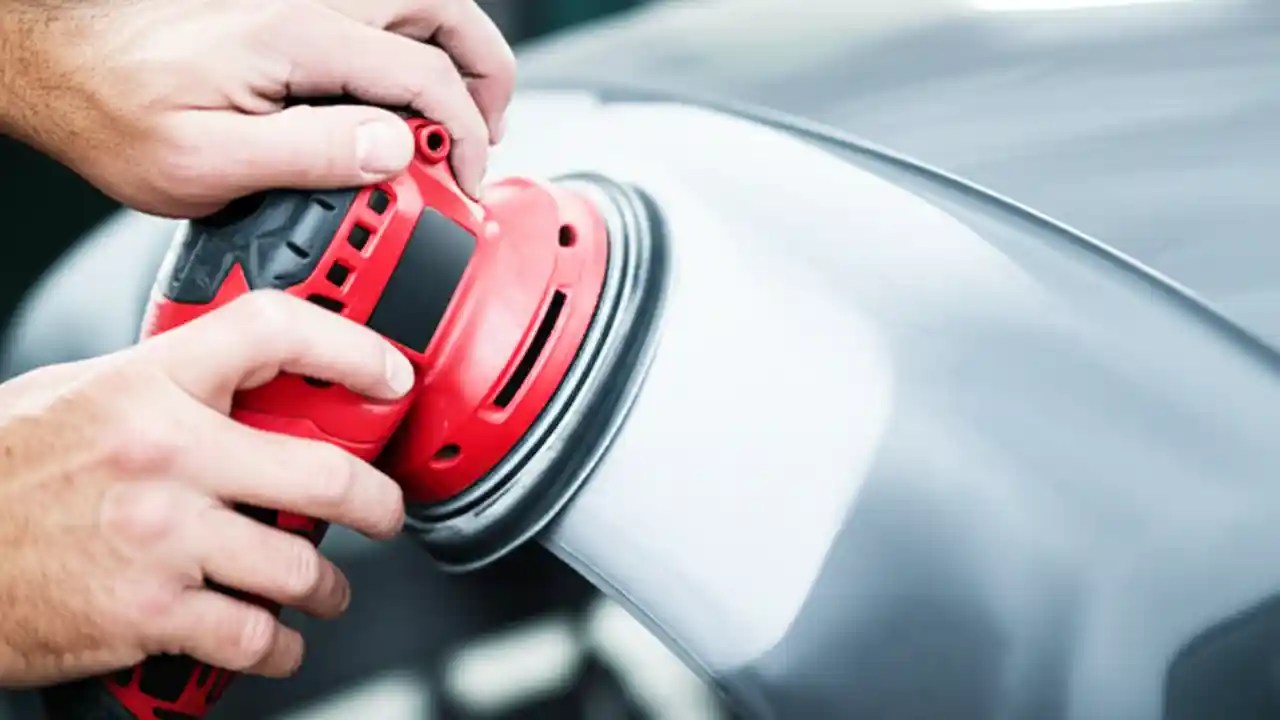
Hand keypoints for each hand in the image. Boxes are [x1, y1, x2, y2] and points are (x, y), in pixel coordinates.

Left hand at [0, 0, 515, 213]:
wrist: (65, 69)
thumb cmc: (119, 113)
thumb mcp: (206, 161)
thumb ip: (309, 153)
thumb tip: (392, 149)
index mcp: (298, 39)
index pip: (422, 75)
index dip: (462, 132)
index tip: (464, 178)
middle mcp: (308, 6)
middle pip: (441, 10)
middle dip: (484, 68)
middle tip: (487, 128)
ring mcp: (302, 3)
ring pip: (416, 5)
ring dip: (455, 50)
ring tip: (461, 110)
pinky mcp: (289, 14)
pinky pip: (378, 16)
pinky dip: (414, 47)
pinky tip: (405, 91)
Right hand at [0, 291, 413, 686]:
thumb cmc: (5, 471)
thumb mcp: (82, 393)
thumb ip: (167, 383)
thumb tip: (247, 377)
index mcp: (150, 386)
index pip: (272, 332)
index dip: (351, 349)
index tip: (389, 375)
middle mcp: (167, 457)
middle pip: (322, 473)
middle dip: (376, 502)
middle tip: (384, 512)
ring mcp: (162, 538)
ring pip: (300, 569)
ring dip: (329, 588)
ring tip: (326, 589)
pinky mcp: (150, 612)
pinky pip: (253, 636)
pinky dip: (278, 646)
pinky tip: (276, 640)